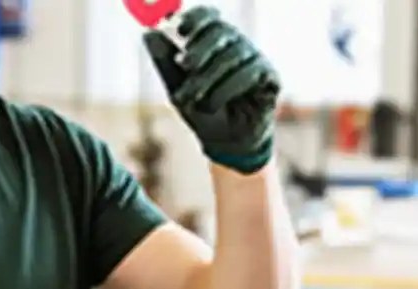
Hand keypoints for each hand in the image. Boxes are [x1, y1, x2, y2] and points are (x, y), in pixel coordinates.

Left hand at [144, 6, 279, 173]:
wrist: (225, 143)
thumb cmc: (202, 111)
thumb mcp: (177, 87)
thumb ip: (164, 62)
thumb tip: (147, 33)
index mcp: (214, 42)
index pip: (208, 16)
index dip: (196, 18)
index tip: (180, 29)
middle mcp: (237, 45)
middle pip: (221, 30)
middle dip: (200, 47)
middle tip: (184, 63)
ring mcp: (255, 59)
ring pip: (233, 55)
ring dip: (208, 78)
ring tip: (195, 99)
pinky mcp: (270, 77)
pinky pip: (250, 72)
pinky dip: (227, 89)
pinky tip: (214, 104)